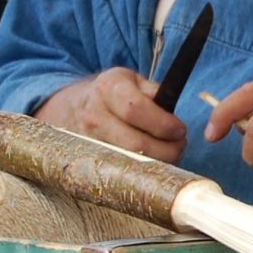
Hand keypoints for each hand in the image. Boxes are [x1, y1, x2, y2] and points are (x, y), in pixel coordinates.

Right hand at [35, 68, 187, 162]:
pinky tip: (150, 164)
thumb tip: (172, 115)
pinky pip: (119, 171)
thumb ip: (155, 92)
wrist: (72, 107)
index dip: (163, 124)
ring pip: (129, 163)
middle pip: (135, 144)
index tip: (180, 130)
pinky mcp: (87, 161)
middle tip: (180, 146)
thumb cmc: (114, 94)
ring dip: (157, 163)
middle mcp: (94, 114)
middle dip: (167, 150)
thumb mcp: (133, 80)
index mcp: (109, 87)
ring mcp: (87, 141)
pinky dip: (140, 172)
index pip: (137, 109)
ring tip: (168, 154)